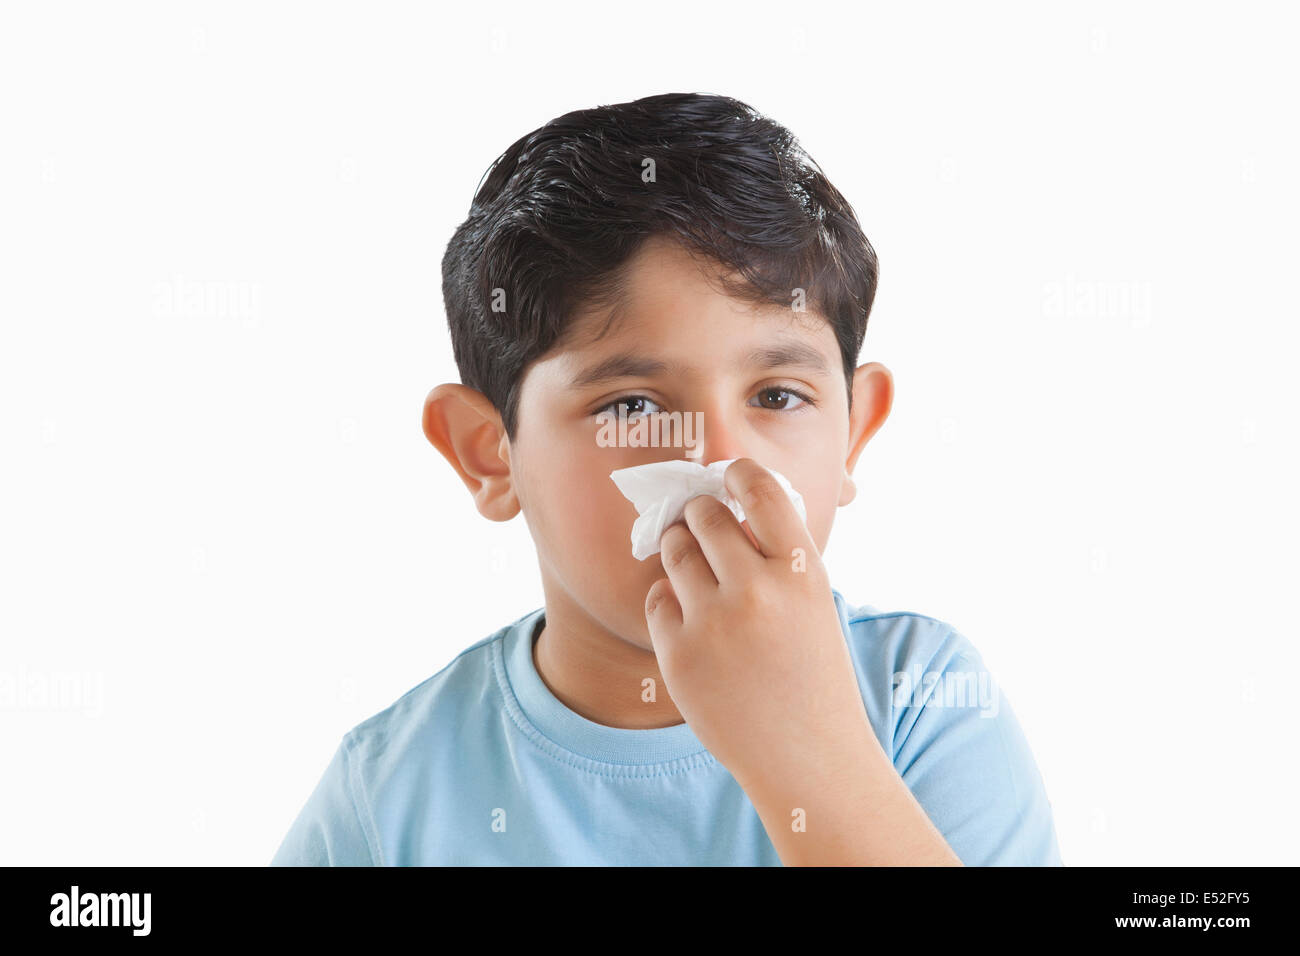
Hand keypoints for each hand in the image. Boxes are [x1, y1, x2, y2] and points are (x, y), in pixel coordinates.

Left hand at [644, 458, 872, 790]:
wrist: (809, 757)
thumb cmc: (813, 672)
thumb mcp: (814, 603)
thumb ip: (779, 554)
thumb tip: (732, 498)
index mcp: (801, 572)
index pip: (760, 490)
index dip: (737, 473)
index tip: (728, 474)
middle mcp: (756, 591)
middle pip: (705, 515)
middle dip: (699, 514)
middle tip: (702, 524)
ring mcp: (713, 624)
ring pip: (675, 550)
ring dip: (680, 550)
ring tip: (697, 572)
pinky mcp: (678, 654)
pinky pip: (656, 598)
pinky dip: (669, 601)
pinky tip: (694, 623)